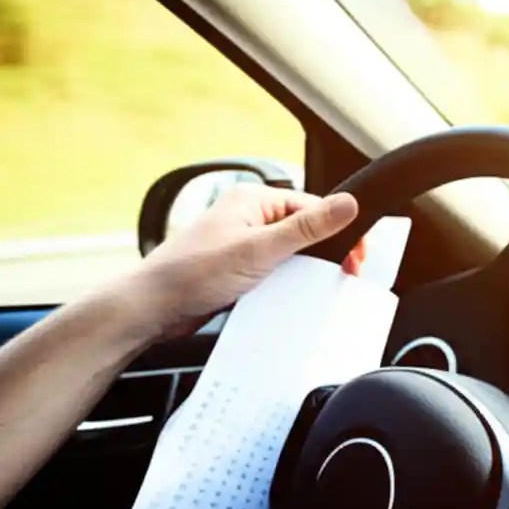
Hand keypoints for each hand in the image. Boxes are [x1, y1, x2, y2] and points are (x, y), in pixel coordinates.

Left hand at [122, 185, 361, 339]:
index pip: (313, 208)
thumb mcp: (260, 249)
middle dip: (325, 253)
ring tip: (317, 288)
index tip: (356, 257)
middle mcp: (249, 218)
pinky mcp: (238, 269)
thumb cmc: (192, 273)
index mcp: (254, 200)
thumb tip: (347, 204)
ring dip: (305, 272)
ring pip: (291, 254)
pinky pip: (275, 272)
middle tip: (343, 275)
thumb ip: (307, 227)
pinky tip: (291, 298)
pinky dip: (287, 285)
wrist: (152, 308)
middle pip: (305, 231)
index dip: (339, 232)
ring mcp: (243, 244)